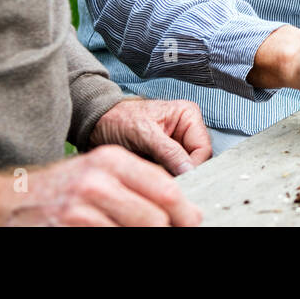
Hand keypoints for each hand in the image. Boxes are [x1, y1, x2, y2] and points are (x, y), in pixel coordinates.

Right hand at [0, 145, 201, 225]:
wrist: (11, 201)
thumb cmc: (60, 187)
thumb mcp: (99, 173)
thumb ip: (135, 183)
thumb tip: (176, 203)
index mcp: (112, 160)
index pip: (164, 186)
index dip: (183, 209)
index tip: (193, 220)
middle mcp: (100, 178)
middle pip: (155, 214)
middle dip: (170, 228)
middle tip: (175, 232)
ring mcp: (83, 204)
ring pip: (137, 229)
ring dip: (146, 235)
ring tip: (149, 234)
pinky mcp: (71, 223)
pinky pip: (111, 237)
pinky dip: (120, 238)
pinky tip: (120, 234)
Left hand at [90, 98, 211, 174]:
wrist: (96, 124)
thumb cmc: (118, 119)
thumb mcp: (144, 133)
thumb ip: (169, 150)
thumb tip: (189, 170)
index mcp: (188, 116)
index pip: (203, 148)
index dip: (194, 166)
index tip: (180, 180)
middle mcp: (186, 131)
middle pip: (197, 161)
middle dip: (182, 173)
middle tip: (166, 182)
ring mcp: (176, 146)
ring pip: (185, 170)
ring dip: (172, 178)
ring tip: (154, 179)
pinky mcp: (164, 160)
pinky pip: (171, 175)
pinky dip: (163, 181)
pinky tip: (150, 181)